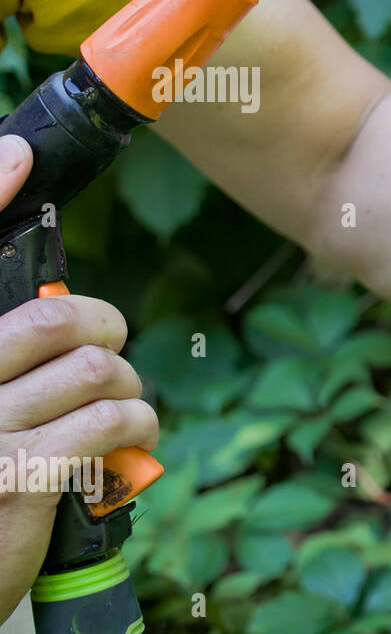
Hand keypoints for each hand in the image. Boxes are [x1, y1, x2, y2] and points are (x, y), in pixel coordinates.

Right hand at [0, 135, 157, 622]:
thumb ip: (14, 352)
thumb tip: (63, 306)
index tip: (18, 154)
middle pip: (56, 318)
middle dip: (104, 328)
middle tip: (108, 350)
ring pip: (96, 370)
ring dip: (126, 389)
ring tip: (114, 411)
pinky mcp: (19, 479)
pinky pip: (109, 422)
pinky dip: (134, 427)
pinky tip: (123, 443)